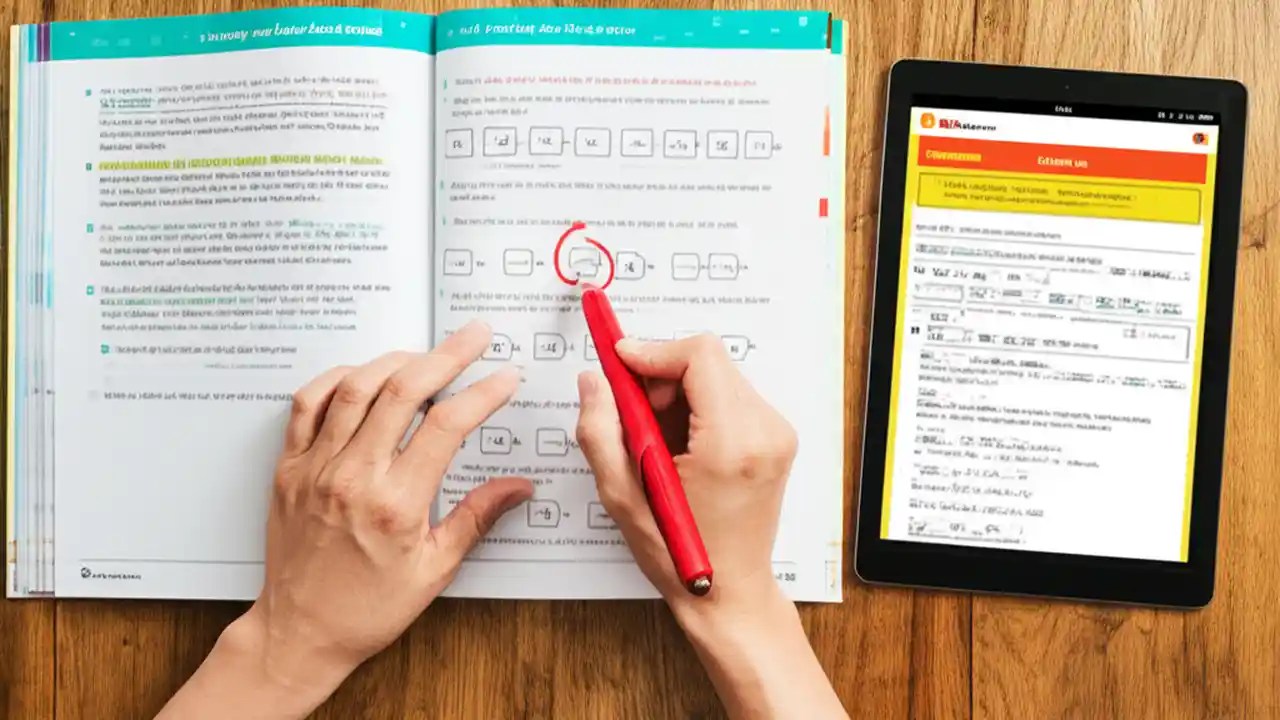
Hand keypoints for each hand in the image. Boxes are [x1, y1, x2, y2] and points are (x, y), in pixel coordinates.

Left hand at [159, 321, 531, 718]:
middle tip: (475, 335)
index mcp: (396, 504)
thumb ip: (477, 517)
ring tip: (426, 354)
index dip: (483, 393)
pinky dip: (337, 378)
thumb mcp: (435, 570)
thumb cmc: (367, 609)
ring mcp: (315, 468)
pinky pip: (307, 404)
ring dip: (396, 360)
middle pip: (404, 390)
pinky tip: (362, 374)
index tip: (506, 378)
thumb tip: (519, 487)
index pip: (447, 425)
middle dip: (448, 354)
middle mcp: (353, 477)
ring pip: (356, 387)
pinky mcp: (289, 468)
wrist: (300, 633)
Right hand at [574, 333, 796, 616]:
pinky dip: (697, 406)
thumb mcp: (623, 496)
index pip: (700, 355)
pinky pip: (730, 395)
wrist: (729, 592)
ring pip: (717, 375)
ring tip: (657, 441)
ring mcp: (777, 433)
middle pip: (708, 360)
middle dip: (662, 376)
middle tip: (633, 416)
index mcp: (732, 443)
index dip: (652, 351)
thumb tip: (594, 381)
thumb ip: (600, 431)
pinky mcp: (776, 437)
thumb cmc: (682, 555)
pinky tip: (679, 446)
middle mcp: (765, 431)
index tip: (619, 361)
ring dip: (678, 392)